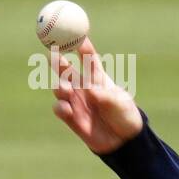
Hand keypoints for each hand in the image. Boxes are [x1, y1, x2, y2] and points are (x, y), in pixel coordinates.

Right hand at [50, 37, 142, 154]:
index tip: (77, 36)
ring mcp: (76, 102)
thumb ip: (106, 96)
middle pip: (67, 70)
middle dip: (58, 61)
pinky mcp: (71, 118)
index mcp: (99, 79)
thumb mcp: (121, 104)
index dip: (83, 47)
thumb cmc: (126, 117)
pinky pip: (60, 109)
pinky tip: (66, 108)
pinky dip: (60, 107)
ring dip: (60, 86)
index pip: (89, 59)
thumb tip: (90, 89)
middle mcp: (84, 88)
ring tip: (65, 89)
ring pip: (60, 88)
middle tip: (53, 53)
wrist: (124, 142)